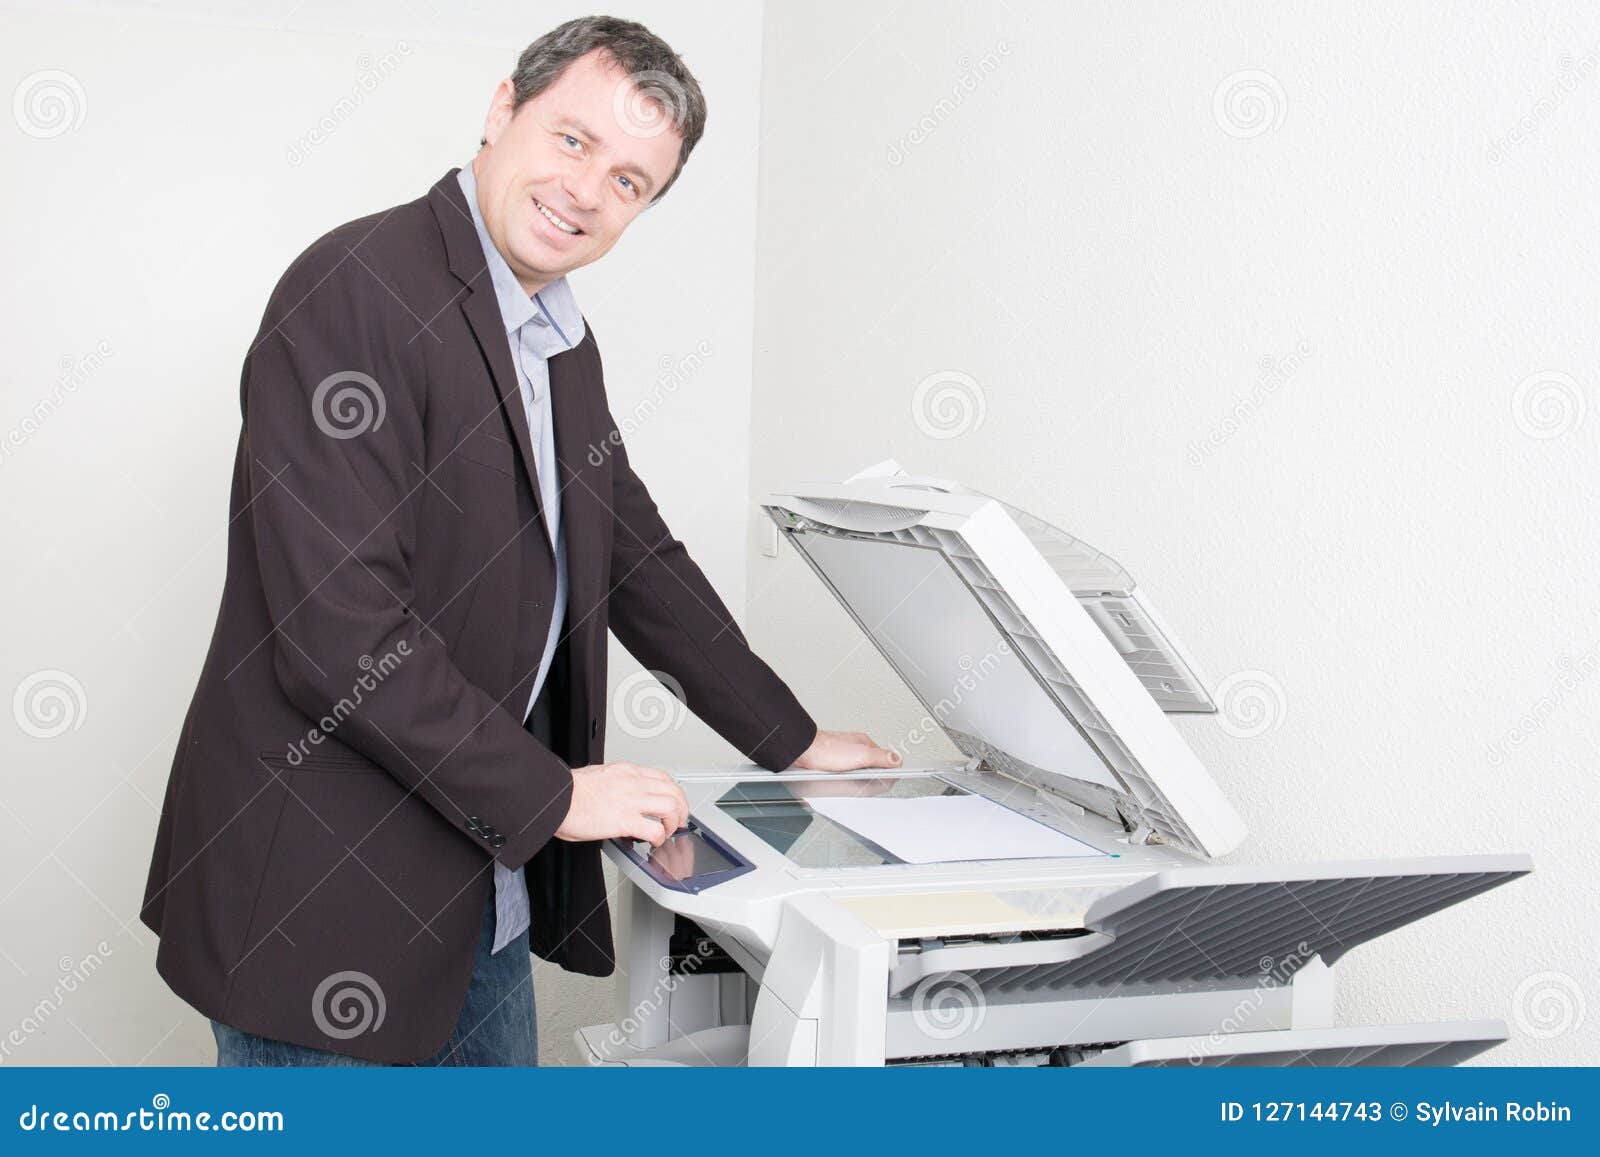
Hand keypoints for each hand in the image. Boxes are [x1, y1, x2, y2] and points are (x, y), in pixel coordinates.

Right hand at [555, 761, 688, 847]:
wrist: (553, 798)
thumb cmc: (568, 792)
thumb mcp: (598, 776)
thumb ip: (616, 783)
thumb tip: (622, 796)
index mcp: (626, 772)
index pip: (663, 777)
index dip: (674, 793)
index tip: (674, 803)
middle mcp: (633, 783)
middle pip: (674, 791)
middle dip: (681, 809)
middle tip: (678, 821)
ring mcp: (631, 801)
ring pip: (671, 808)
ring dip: (673, 824)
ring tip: (667, 833)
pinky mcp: (624, 821)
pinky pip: (655, 830)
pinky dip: (659, 838)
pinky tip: (653, 843)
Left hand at [790, 729, 901, 772]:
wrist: (803, 752)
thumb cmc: (826, 751)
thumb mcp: (860, 755)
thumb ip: (881, 757)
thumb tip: (898, 759)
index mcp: (866, 743)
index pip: (886, 758)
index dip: (889, 772)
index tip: (891, 780)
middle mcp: (856, 747)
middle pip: (874, 765)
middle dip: (875, 776)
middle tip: (873, 784)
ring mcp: (846, 754)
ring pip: (861, 769)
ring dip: (861, 777)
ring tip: (858, 782)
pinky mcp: (835, 761)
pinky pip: (848, 771)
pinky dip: (849, 777)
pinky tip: (845, 779)